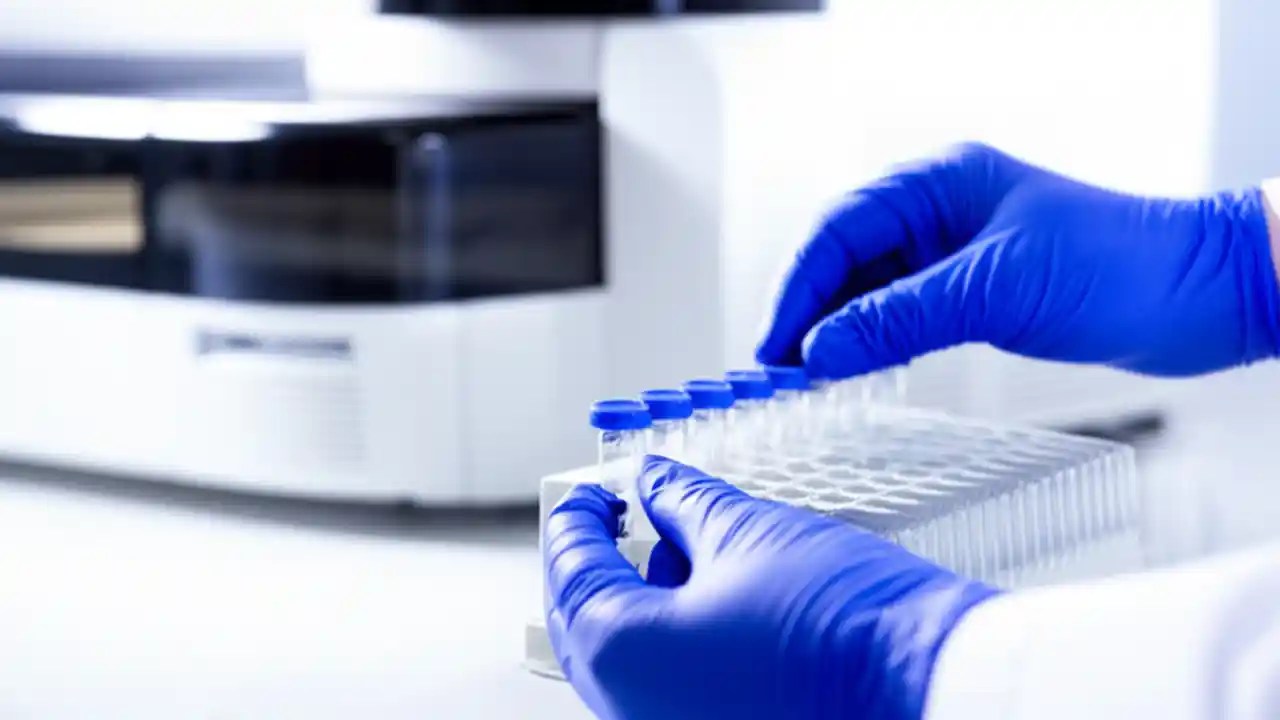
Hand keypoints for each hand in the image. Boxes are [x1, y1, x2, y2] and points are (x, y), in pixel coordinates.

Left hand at [543, 456, 997, 719]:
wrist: (937, 697)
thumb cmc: (848, 623)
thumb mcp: (751, 534)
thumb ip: (684, 502)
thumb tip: (653, 482)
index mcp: (622, 655)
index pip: (572, 572)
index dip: (576, 519)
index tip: (585, 492)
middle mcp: (636, 712)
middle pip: (590, 624)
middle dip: (600, 564)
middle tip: (614, 517)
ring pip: (633, 660)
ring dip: (643, 600)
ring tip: (678, 546)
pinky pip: (673, 688)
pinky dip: (679, 640)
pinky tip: (718, 598)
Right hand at [755, 142, 1279, 377]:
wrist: (1199, 295)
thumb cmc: (1115, 267)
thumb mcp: (993, 291)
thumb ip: (899, 319)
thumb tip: (820, 350)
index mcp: (939, 183)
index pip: (840, 229)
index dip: (798, 288)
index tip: (775, 344)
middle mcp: (940, 210)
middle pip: (846, 257)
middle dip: (809, 311)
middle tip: (781, 368)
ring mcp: (956, 250)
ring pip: (870, 288)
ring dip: (839, 329)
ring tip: (811, 377)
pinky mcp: (974, 290)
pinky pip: (902, 312)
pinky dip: (875, 340)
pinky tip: (858, 366)